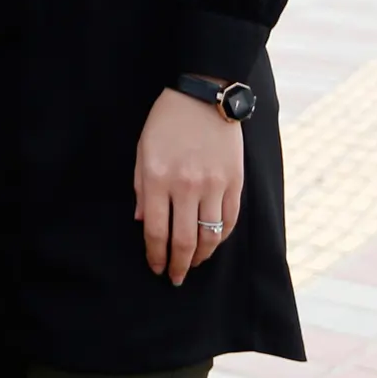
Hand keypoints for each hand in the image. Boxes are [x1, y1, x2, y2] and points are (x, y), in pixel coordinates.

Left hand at [135, 85, 242, 284]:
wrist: (203, 99)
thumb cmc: (166, 123)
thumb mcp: (142, 151)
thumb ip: (142, 189)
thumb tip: (143, 222)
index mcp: (158, 178)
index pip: (157, 230)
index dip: (155, 254)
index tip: (155, 268)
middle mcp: (186, 186)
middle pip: (184, 240)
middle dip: (178, 264)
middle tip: (175, 278)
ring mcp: (214, 185)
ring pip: (210, 235)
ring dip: (201, 256)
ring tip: (193, 265)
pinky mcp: (235, 182)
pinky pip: (229, 219)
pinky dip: (221, 237)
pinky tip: (212, 243)